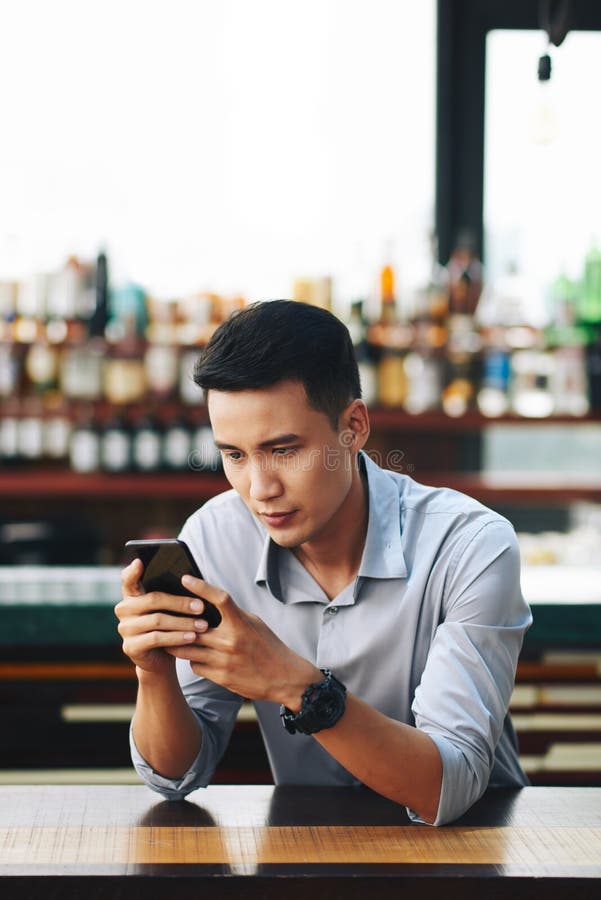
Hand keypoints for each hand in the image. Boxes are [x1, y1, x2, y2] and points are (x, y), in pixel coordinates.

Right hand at [115, 559, 207, 674]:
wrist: (160, 659)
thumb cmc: (168, 627)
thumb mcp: (168, 609)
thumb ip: (170, 594)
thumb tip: (191, 581)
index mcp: (131, 596)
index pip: (128, 579)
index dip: (133, 571)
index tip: (140, 561)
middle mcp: (123, 610)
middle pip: (153, 600)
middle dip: (181, 603)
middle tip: (202, 607)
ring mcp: (125, 629)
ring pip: (158, 620)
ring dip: (184, 622)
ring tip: (203, 625)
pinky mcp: (130, 647)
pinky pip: (157, 638)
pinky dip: (177, 637)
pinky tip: (192, 637)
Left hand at [166, 575, 320, 708]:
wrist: (284, 678)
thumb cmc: (269, 646)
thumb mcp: (255, 624)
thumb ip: (233, 615)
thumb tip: (211, 603)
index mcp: (241, 623)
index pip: (219, 598)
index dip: (201, 587)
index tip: (185, 578)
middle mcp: (231, 641)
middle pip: (192, 626)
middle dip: (176, 621)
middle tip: (163, 613)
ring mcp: (224, 661)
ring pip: (187, 649)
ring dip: (177, 642)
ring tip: (169, 635)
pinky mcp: (220, 677)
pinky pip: (195, 666)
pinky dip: (192, 659)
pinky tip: (194, 655)